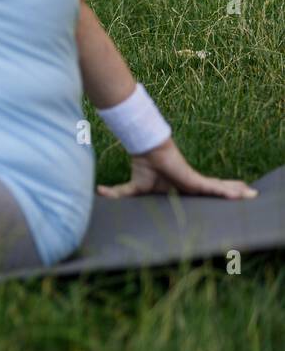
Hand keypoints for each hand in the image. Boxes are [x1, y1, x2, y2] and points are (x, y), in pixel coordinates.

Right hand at [98, 138, 257, 199]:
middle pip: (215, 191)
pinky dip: (229, 192)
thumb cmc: (142, 167)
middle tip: (248, 195)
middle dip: (231, 193)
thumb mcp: (133, 188)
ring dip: (236, 192)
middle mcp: (191, 184)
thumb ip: (119, 193)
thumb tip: (97, 192)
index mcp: (179, 188)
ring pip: (219, 190)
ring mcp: (195, 182)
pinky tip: (243, 194)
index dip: (213, 195)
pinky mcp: (195, 180)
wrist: (147, 151)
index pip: (200, 194)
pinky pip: (215, 189)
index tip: (224, 199)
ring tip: (252, 194)